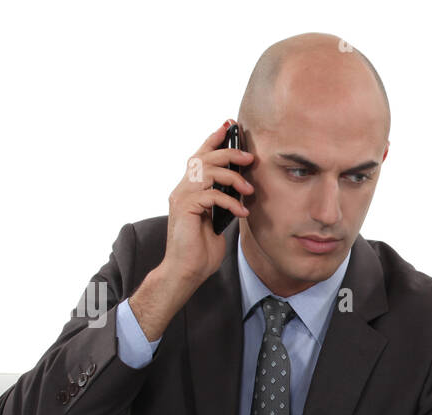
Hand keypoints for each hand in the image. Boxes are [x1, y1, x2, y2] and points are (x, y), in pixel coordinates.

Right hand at [129, 120, 254, 340]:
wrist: (186, 271)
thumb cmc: (201, 250)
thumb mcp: (219, 221)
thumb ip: (225, 203)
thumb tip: (241, 191)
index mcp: (190, 189)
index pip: (200, 156)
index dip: (214, 139)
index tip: (230, 126)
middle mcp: (182, 188)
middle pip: (204, 157)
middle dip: (228, 152)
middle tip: (249, 156)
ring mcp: (181, 197)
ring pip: (206, 171)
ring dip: (232, 176)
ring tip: (249, 189)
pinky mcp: (185, 208)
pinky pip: (211, 195)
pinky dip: (230, 202)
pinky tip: (242, 212)